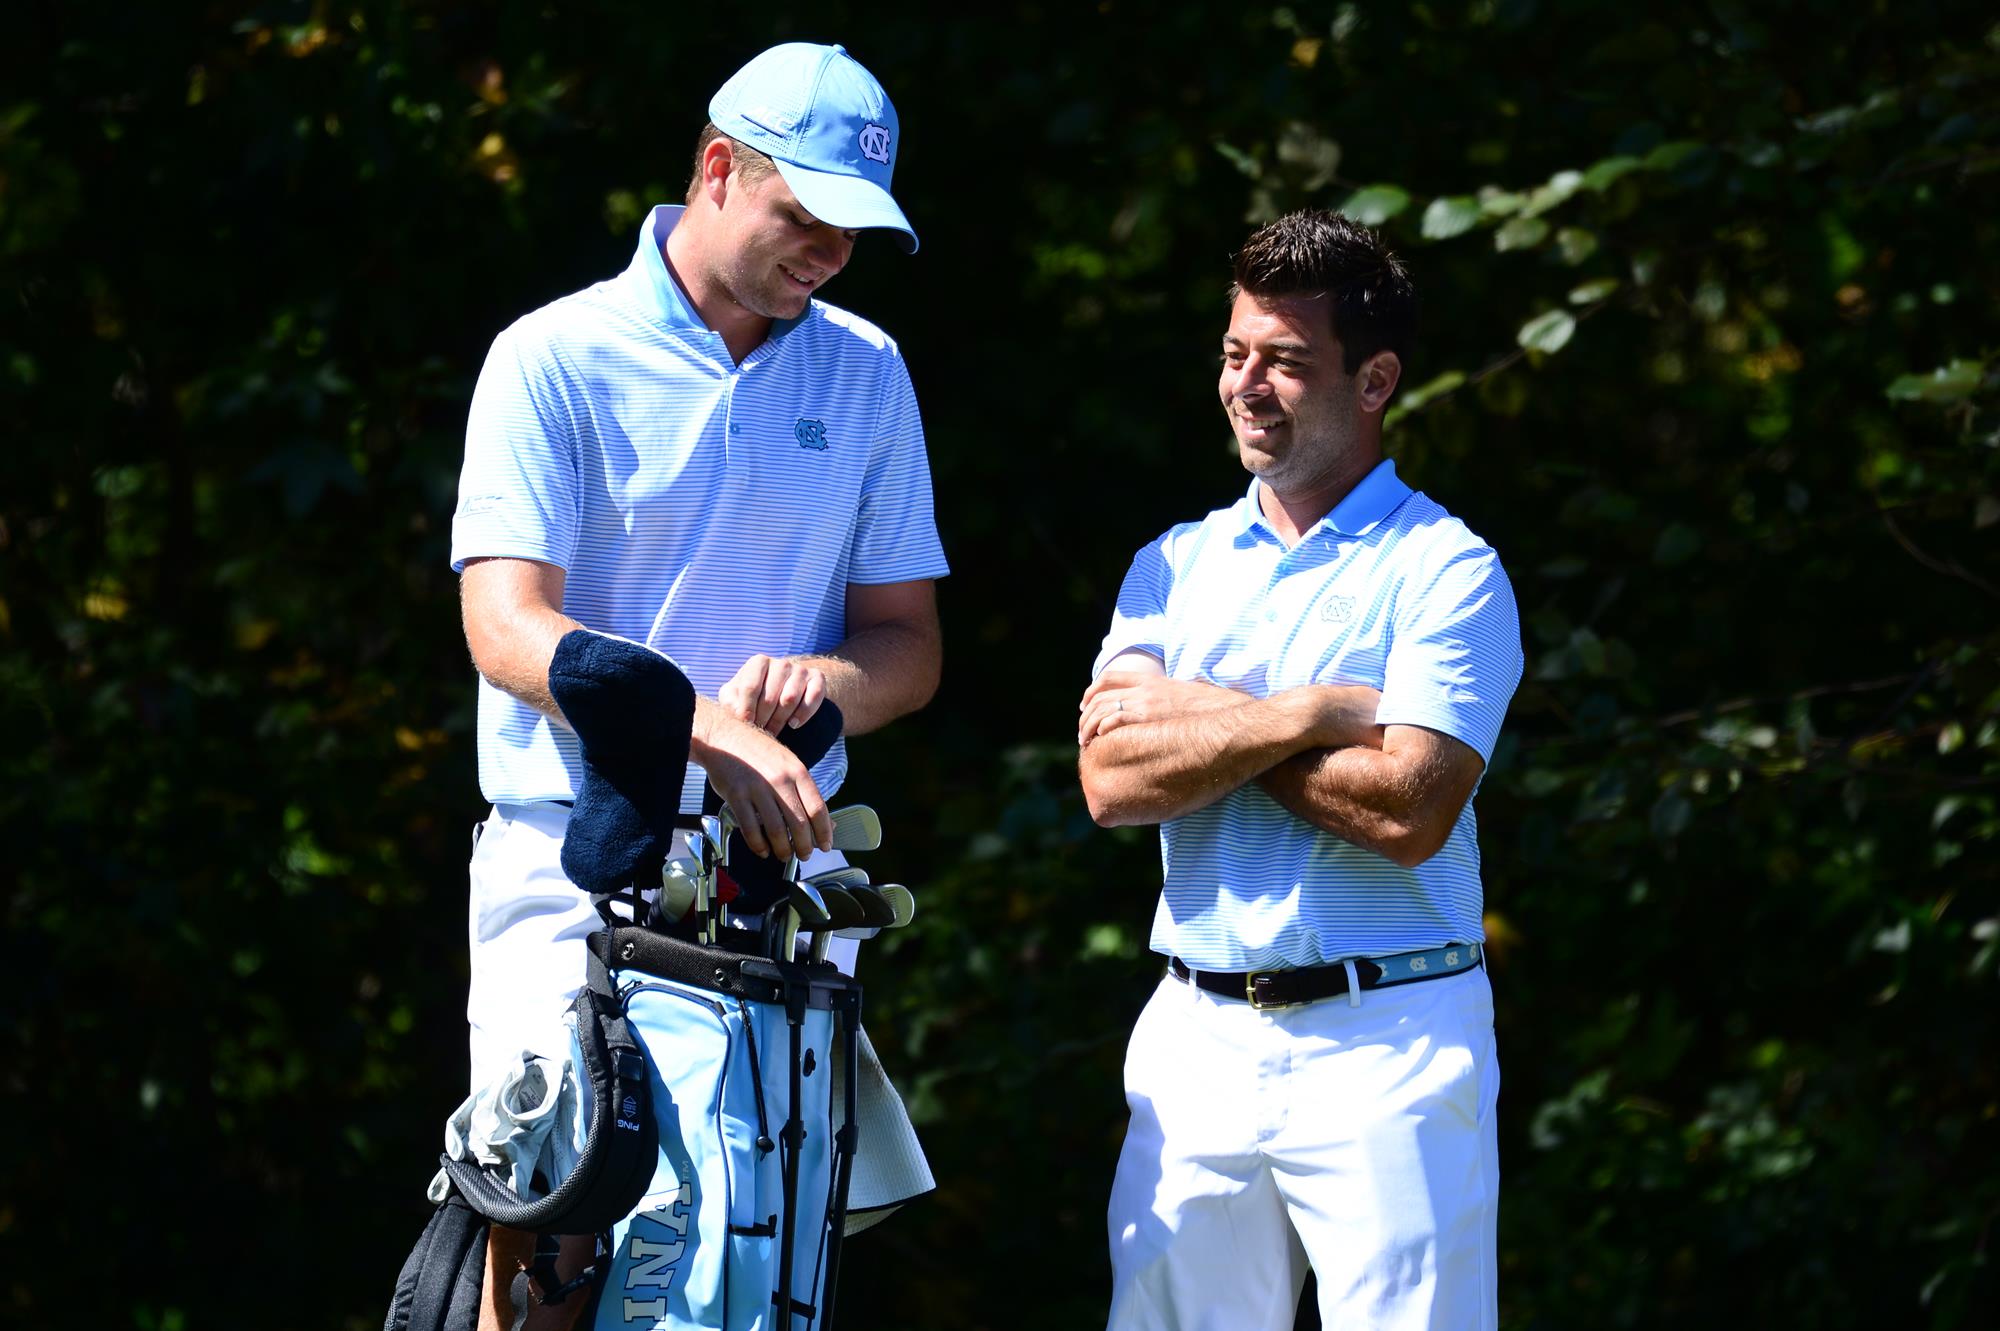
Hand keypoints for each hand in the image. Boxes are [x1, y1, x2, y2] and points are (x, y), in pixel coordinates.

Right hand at [694, 705, 832, 860]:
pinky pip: (750, 829)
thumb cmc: (758, 752)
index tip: (826, 844)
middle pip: (799, 823)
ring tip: (784, 854)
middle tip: (804, 854)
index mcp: (798, 771)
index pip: (818, 808)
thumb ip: (805, 791)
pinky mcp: (737, 796)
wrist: (724, 736)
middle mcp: (780, 780)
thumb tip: (826, 820)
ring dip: (783, 849)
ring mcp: (757, 788)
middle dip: (805, 846)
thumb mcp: (788, 763)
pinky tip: (763, 850)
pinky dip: (758, 845)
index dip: (824, 831)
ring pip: (776, 830)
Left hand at [720, 654, 827, 735]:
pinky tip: (792, 724)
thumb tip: (736, 713)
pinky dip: (803, 714)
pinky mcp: (818, 678)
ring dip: (780, 720)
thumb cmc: (755, 694)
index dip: (746, 711)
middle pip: (770, 698)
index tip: (745, 726)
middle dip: (763, 720)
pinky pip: (813, 698)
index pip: (750, 688)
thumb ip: (729, 702)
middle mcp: (781, 663)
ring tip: (772, 730)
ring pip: (790, 699)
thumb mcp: (736, 695)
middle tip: (759, 732)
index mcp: (758, 662)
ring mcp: (801, 670)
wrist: (786, 685)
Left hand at [1077, 671, 1245, 744]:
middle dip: (1086, 715)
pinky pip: (1115, 721)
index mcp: (1150, 681)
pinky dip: (1103, 730)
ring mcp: (1147, 704)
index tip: (1084, 706)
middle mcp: (1144, 690)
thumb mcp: (1182, 694)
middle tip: (1083, 733)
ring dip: (1089, 727)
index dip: (1091, 691)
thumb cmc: (1209, 709)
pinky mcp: (1150, 719)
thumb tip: (1158, 714)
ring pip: (1103, 709)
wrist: (1226, 713)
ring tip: (1087, 743)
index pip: (1109, 677)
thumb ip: (1164, 698)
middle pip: (1100, 696)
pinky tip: (1101, 742)